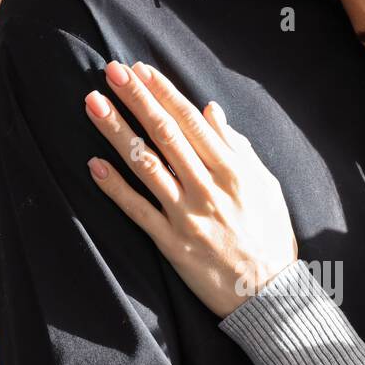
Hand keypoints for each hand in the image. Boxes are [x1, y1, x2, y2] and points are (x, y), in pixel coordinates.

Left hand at [83, 60, 297, 317]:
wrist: (269, 294)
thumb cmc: (272, 237)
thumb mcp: (267, 186)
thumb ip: (239, 148)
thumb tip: (211, 111)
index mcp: (234, 171)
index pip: (192, 122)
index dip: (164, 93)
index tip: (141, 71)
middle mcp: (208, 189)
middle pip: (165, 135)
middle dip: (137, 100)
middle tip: (112, 72)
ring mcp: (187, 216)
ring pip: (146, 165)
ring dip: (117, 132)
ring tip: (93, 104)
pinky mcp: (172, 244)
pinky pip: (138, 211)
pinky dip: (115, 188)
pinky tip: (94, 165)